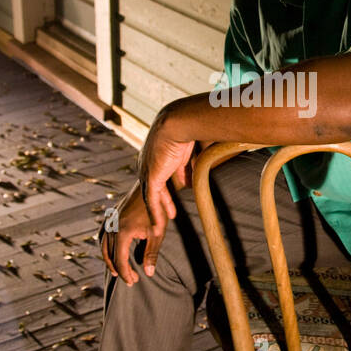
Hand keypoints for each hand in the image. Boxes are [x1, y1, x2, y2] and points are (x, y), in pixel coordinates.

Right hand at [100, 183, 154, 285]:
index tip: (133, 282)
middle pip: (110, 255)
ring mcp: (110, 220)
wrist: (151, 185)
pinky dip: (105, 246)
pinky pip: (103, 234)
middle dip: (119, 269)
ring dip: (109, 259)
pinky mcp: (111, 215)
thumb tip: (149, 273)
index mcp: (122, 232)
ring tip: (117, 270)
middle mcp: (112, 226)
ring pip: (103, 245)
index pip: (120, 260)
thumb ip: (151, 253)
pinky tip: (111, 251)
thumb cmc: (156, 209)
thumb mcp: (157, 232)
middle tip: (130, 279)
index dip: (126, 273)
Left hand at [136, 111, 195, 275]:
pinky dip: (155, 214)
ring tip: (160, 228)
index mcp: (159, 152)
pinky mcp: (151, 177)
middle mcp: (150, 161)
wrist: (180, 122)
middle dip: (161, 201)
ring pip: (151, 197)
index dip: (169, 186)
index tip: (177, 192)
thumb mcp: (193, 149)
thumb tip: (202, 171)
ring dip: (157, 212)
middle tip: (168, 213)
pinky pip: (151, 200)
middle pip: (154, 186)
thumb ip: (194, 161)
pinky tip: (157, 228)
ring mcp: (148, 169)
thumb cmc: (190, 128)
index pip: (162, 172)